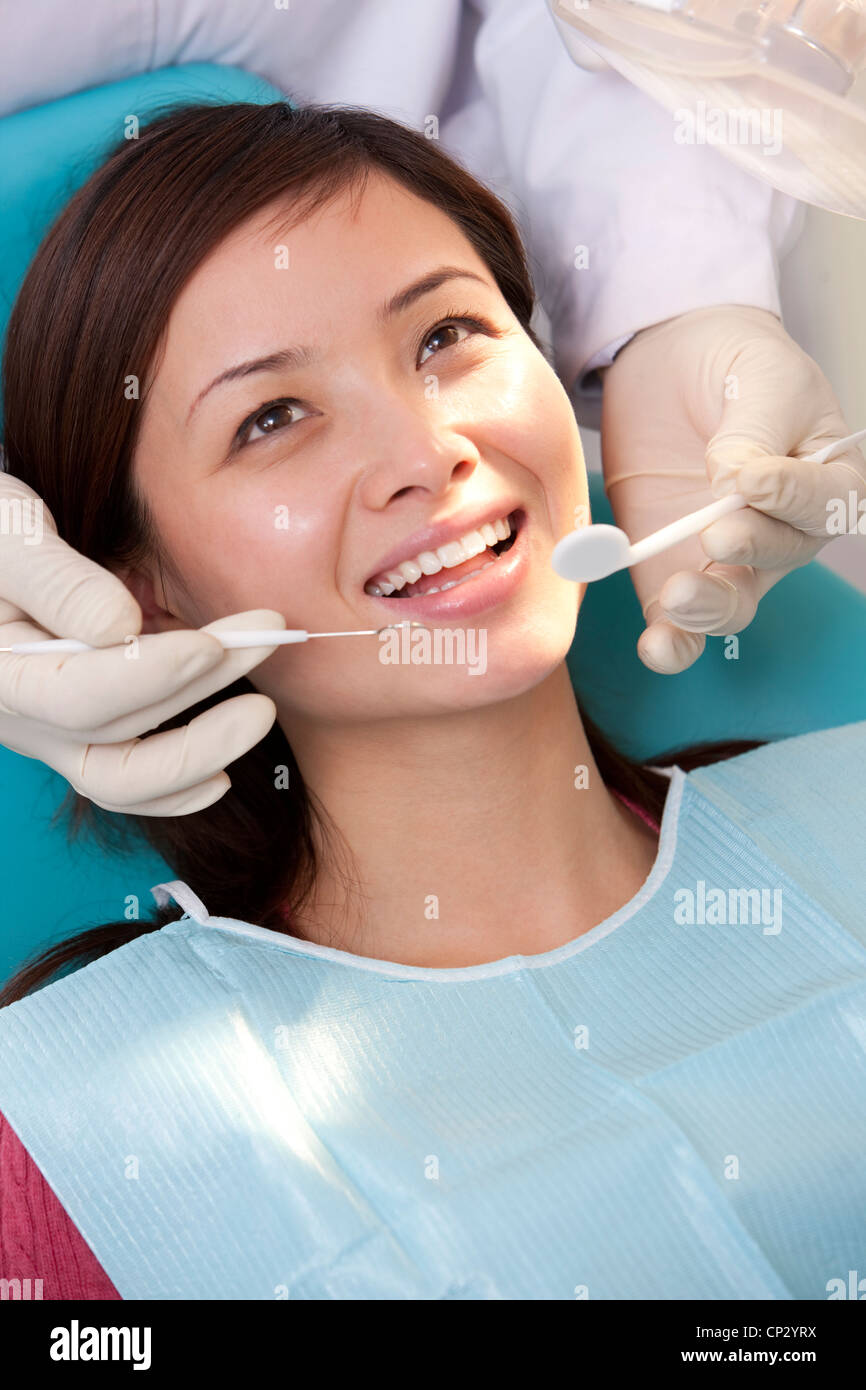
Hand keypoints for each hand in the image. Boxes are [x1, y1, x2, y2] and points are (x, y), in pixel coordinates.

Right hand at [0, 473, 283, 813]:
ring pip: (125, 775)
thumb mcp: (9, 533)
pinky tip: (223, 776)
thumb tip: (120, 629)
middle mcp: (21, 719)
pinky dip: (174, 788)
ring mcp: (50, 735)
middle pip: (117, 731)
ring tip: (262, 708)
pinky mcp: (79, 734)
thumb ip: (57, 581)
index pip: (77, 697)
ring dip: (202, 747)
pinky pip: (123, 782)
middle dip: (202, 688)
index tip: (211, 645)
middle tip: (265, 643)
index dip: (150, 676)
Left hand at [599, 305, 865, 672]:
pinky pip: (677, 623)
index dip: (793, 498)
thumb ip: (753, 429)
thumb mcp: (758, 376)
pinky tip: (655, 644)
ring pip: (734, 603)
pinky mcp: (672, 572)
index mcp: (827, 480)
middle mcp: (783, 531)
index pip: (827, 504)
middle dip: (751, 549)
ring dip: (709, 608)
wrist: (671, 366)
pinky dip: (669, 640)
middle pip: (781, 559)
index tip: (752, 480)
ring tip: (679, 594)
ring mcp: (728, 560)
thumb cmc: (735, 366)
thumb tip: (734, 479)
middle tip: (717, 531)